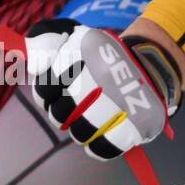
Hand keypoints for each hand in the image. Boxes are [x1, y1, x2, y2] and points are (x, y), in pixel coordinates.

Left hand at [25, 19, 180, 159]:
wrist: (150, 65)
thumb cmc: (100, 57)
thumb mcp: (72, 36)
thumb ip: (44, 41)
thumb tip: (34, 66)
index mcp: (84, 49)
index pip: (46, 85)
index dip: (46, 95)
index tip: (54, 95)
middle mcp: (102, 73)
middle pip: (61, 113)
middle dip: (61, 115)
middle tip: (70, 111)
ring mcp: (122, 99)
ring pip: (80, 131)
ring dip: (79, 131)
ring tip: (85, 122)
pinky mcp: (140, 122)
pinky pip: (104, 147)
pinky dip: (96, 148)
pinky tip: (96, 141)